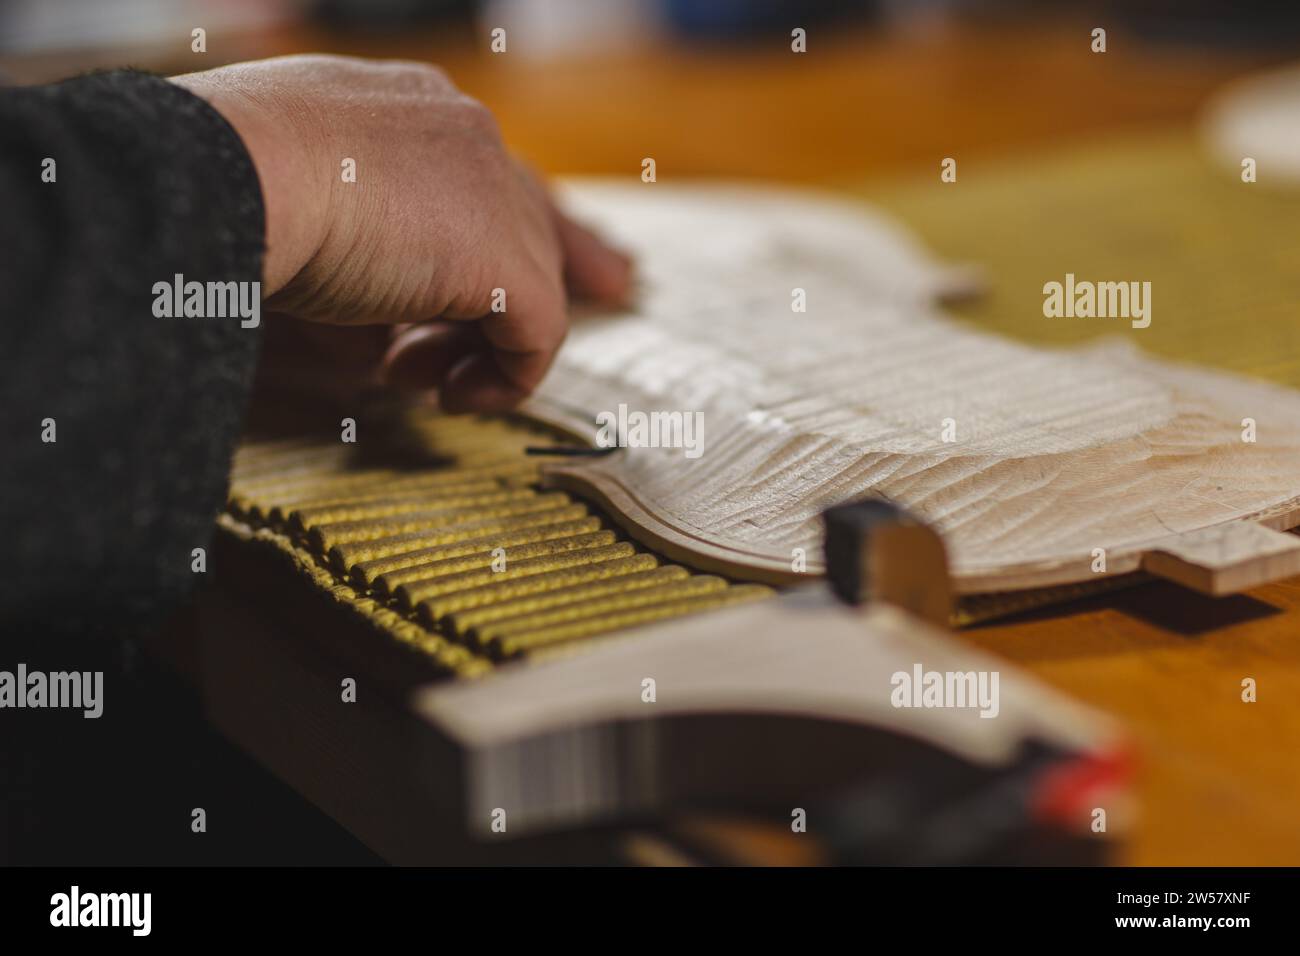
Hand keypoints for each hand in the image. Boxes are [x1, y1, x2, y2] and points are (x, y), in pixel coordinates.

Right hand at [171, 54, 631, 411]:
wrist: (234, 170)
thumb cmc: (232, 183)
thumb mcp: (291, 209)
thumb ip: (347, 260)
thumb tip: (370, 341)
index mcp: (408, 106)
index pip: (487, 170)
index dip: (519, 225)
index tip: (567, 275)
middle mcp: (463, 133)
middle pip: (529, 221)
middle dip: (520, 300)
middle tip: (456, 368)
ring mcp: (494, 190)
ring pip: (529, 283)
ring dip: (474, 347)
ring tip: (411, 377)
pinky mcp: (506, 259)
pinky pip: (537, 335)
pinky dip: (504, 379)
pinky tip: (451, 395)